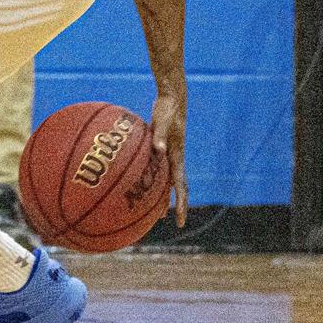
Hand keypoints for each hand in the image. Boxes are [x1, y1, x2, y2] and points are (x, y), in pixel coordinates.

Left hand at [150, 84, 188, 226]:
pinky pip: (158, 169)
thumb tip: (158, 149)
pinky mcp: (163, 149)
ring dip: (165, 196)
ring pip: (168, 181)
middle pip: (178, 187)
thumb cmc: (167, 110)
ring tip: (158, 212)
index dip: (181, 204)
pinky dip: (153, 179)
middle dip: (177, 205)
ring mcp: (170, 155)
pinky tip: (141, 185)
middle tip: (174, 222)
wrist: (172, 99)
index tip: (179, 220)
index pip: (181, 186)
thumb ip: (160, 136)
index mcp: (178, 157)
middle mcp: (175, 159)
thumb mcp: (163, 122)